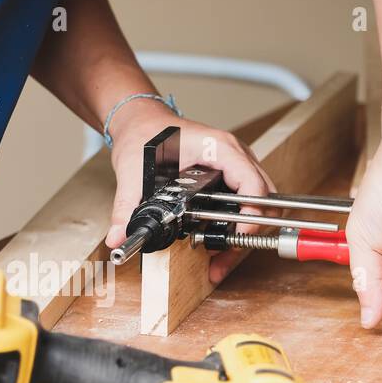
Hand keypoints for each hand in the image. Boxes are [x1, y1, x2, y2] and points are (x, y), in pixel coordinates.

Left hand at [106, 102, 273, 283]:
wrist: (142, 123)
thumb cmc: (145, 135)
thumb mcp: (133, 172)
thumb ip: (126, 207)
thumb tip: (117, 237)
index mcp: (218, 148)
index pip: (252, 182)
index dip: (251, 213)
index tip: (236, 237)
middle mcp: (234, 157)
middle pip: (263, 198)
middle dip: (249, 232)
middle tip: (224, 256)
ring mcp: (235, 167)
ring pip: (258, 204)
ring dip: (243, 234)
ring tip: (219, 259)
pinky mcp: (229, 178)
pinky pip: (245, 204)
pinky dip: (236, 227)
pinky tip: (216, 244)